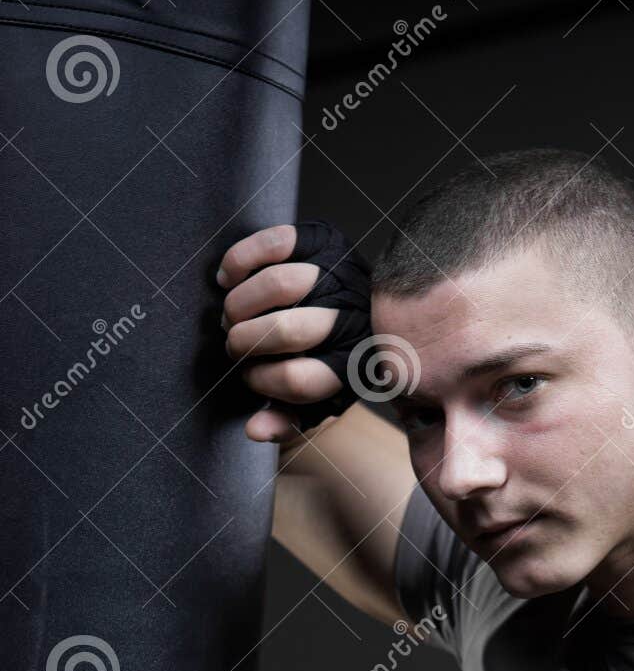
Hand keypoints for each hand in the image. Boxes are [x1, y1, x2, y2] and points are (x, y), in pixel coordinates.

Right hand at [215, 219, 370, 443]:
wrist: (369, 306)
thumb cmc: (333, 359)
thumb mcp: (321, 398)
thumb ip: (288, 419)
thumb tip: (253, 430)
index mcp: (351, 363)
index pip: (298, 380)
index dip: (261, 381)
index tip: (249, 377)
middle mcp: (350, 318)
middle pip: (287, 330)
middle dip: (245, 340)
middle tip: (233, 342)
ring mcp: (339, 275)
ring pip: (280, 284)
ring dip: (240, 302)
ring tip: (230, 314)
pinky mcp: (324, 240)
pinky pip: (277, 241)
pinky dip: (241, 258)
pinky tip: (227, 277)